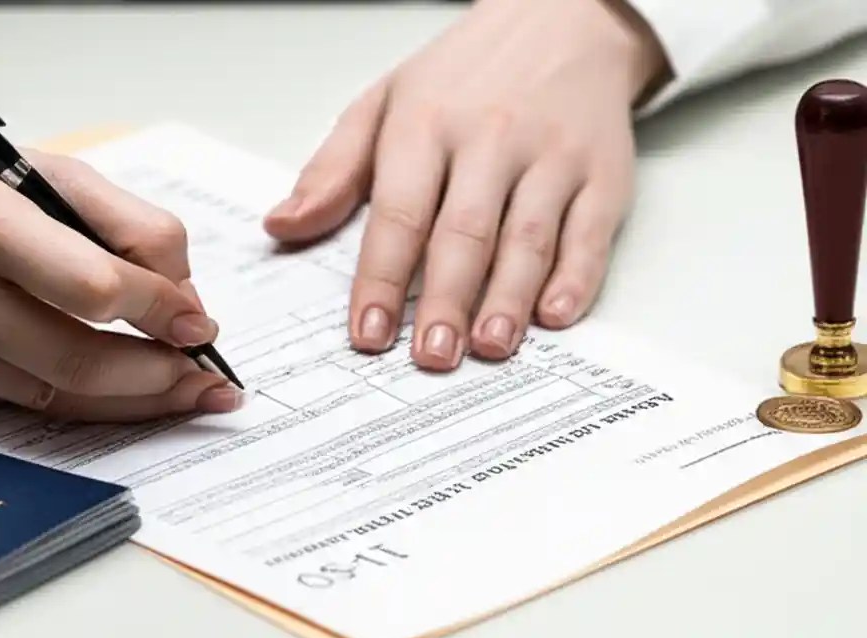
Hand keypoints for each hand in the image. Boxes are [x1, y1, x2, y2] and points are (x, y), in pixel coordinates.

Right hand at [0, 78, 242, 420]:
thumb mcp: (53, 175)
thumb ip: (132, 229)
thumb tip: (187, 306)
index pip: (90, 287)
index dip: (158, 311)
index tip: (201, 323)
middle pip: (77, 358)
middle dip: (157, 374)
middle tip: (208, 375)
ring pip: (59, 394)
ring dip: (136, 399)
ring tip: (186, 388)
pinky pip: (30, 403)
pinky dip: (90, 401)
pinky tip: (129, 390)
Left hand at [265, 0, 668, 368]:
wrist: (563, 20)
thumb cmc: (465, 74)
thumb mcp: (382, 103)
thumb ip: (331, 172)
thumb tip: (282, 225)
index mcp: (426, 124)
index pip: (398, 214)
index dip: (382, 280)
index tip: (369, 334)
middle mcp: (491, 139)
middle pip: (465, 233)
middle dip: (446, 301)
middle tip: (431, 356)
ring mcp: (552, 156)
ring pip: (529, 237)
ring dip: (508, 299)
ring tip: (487, 348)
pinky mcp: (603, 173)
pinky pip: (590, 232)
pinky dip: (576, 278)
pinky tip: (554, 315)